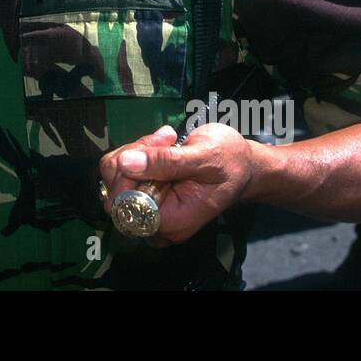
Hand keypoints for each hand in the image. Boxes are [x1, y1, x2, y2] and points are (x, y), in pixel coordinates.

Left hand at [99, 122, 255, 247]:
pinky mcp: (147, 192)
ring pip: (116, 176)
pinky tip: (161, 142)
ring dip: (136, 150)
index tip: (155, 147)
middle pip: (115, 190)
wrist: (245, 166)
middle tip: (165, 139)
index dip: (128, 175)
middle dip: (133, 156)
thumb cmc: (231, 162)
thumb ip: (165, 161)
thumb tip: (126, 163)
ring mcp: (150, 208)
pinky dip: (137, 151)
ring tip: (166, 139)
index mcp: (172, 221)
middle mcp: (157, 222)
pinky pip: (125, 171)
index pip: (125, 205)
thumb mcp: (203, 156)